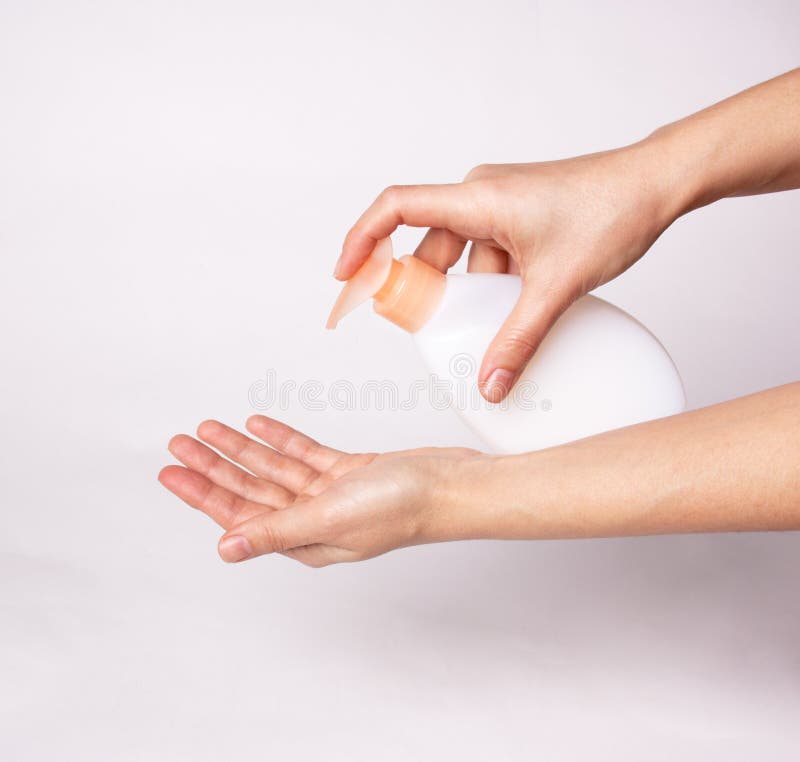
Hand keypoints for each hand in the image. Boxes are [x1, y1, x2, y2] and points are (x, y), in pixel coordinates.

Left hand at [158, 416, 480, 565]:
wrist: (451, 484)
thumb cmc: (401, 507)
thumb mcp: (328, 519)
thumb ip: (276, 531)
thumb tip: (226, 550)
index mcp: (303, 539)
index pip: (239, 514)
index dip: (201, 492)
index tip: (171, 473)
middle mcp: (312, 519)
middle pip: (250, 489)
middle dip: (213, 467)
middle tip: (178, 445)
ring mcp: (331, 495)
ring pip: (274, 469)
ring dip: (242, 449)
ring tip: (209, 429)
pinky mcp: (349, 472)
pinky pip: (305, 454)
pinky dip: (281, 440)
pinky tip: (259, 425)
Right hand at [335, 140, 686, 401]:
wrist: (657, 183)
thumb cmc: (611, 211)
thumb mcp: (556, 286)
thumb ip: (519, 340)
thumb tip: (490, 387)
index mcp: (477, 199)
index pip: (396, 208)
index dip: (362, 240)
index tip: (346, 277)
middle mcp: (481, 196)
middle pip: (427, 244)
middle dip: (422, 289)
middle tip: (424, 331)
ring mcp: (502, 206)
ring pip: (461, 254)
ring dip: (466, 292)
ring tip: (481, 330)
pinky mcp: (520, 216)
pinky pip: (488, 253)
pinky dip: (491, 284)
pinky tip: (513, 312)